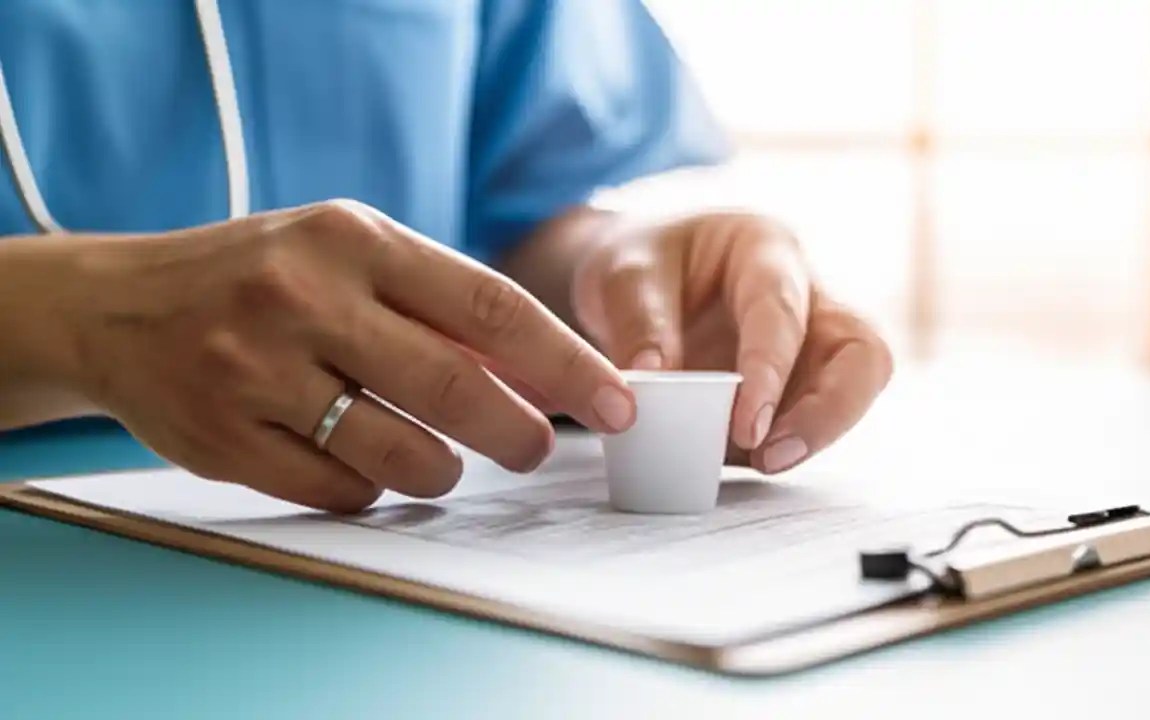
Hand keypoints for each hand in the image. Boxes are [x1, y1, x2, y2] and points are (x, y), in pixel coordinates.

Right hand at [39, 200, 634, 510]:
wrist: (117, 305)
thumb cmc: (262, 274)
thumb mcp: (346, 250)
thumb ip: (436, 302)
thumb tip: (546, 373)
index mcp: (354, 238)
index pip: (491, 306)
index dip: (567, 363)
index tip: (616, 401)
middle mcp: (305, 299)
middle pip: (455, 390)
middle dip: (519, 433)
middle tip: (538, 447)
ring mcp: (258, 372)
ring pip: (403, 455)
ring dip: (445, 470)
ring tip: (443, 456)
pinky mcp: (226, 441)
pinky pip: (342, 489)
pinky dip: (373, 487)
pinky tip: (360, 457)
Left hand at [572, 212, 892, 472]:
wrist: (636, 274)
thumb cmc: (641, 260)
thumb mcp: (622, 271)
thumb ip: (639, 322)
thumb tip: (652, 384)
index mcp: (764, 249)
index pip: (783, 313)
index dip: (771, 372)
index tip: (747, 426)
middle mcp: (805, 293)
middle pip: (862, 352)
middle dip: (829, 413)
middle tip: (772, 457)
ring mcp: (809, 343)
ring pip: (850, 392)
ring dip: (809, 437)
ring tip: (751, 463)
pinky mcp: (795, 387)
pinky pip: (805, 422)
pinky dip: (775, 447)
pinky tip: (730, 458)